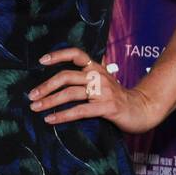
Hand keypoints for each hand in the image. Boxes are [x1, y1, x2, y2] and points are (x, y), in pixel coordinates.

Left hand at [29, 48, 164, 133]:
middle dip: (46, 86)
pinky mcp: (107, 107)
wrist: (144, 109)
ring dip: (50, 101)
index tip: (41, 61)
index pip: (77, 54)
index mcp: (97, 68)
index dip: (58, 55)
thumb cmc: (117, 98)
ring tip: (36, 108)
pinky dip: (63, 115)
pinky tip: (51, 120)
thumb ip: (84, 80)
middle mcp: (99, 76)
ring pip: (70, 93)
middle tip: (31, 96)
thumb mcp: (101, 83)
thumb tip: (55, 85)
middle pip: (66, 77)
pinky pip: (80, 110)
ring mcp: (104, 91)